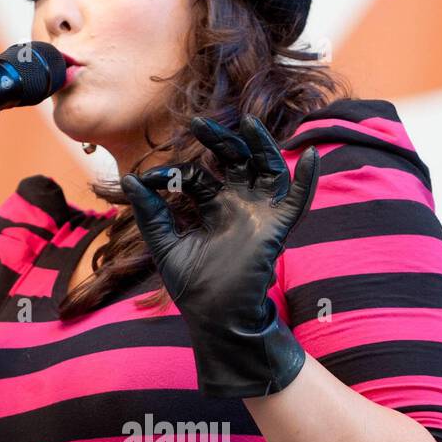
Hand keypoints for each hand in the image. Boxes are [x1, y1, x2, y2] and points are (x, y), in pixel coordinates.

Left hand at [120, 115, 319, 397]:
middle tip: (197, 123)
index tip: (150, 178)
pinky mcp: (275, 228)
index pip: (196, 176)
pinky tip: (311, 157)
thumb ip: (150, 214)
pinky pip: (297, 201)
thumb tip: (130, 180)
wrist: (216, 319)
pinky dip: (308, 180)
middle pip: (233, 160)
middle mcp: (236, 205)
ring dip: (261, 145)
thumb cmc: (193, 287)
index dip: (173, 173)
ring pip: (266, 169)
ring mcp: (258, 214)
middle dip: (218, 140)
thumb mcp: (165, 246)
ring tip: (249, 123)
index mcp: (211, 208)